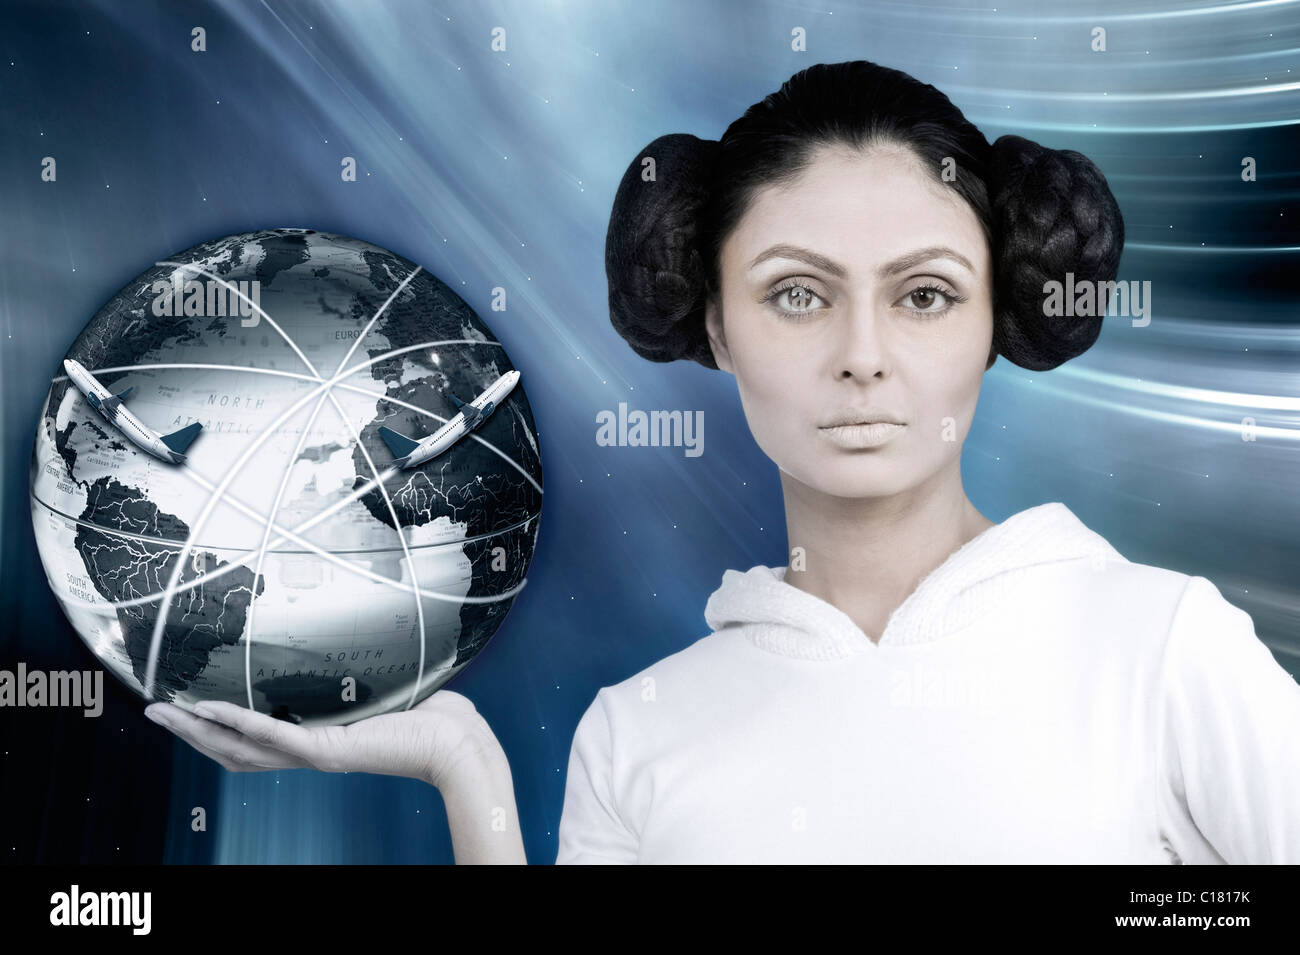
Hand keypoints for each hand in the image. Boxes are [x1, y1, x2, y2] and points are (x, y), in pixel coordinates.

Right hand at [144, 690, 498, 787]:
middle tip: (154, 713)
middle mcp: (310, 751)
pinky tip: (210, 709)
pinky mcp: (329, 749)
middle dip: (191, 732)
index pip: (257, 738)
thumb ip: (362, 669)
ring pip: (242, 748)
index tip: (188, 705)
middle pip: (234, 750)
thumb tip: (360, 628)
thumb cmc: (434, 715)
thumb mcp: (386, 685)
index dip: (219, 726)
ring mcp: (316, 753)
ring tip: (165, 713)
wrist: (459, 743)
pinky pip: (273, 736)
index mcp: (320, 738)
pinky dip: (239, 722)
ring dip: (200, 730)